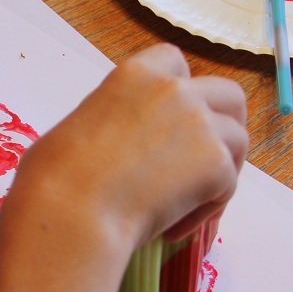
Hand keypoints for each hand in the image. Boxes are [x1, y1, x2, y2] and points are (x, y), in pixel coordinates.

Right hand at [9, 43, 246, 248]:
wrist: (72, 208)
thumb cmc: (55, 175)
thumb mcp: (78, 127)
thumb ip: (113, 122)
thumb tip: (117, 148)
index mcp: (135, 74)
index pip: (176, 63)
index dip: (181, 91)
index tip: (169, 121)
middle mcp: (175, 89)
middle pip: (228, 95)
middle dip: (223, 123)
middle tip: (201, 159)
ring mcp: (200, 124)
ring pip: (237, 140)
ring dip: (222, 168)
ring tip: (189, 201)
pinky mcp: (216, 163)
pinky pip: (226, 186)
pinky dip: (206, 209)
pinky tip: (173, 229)